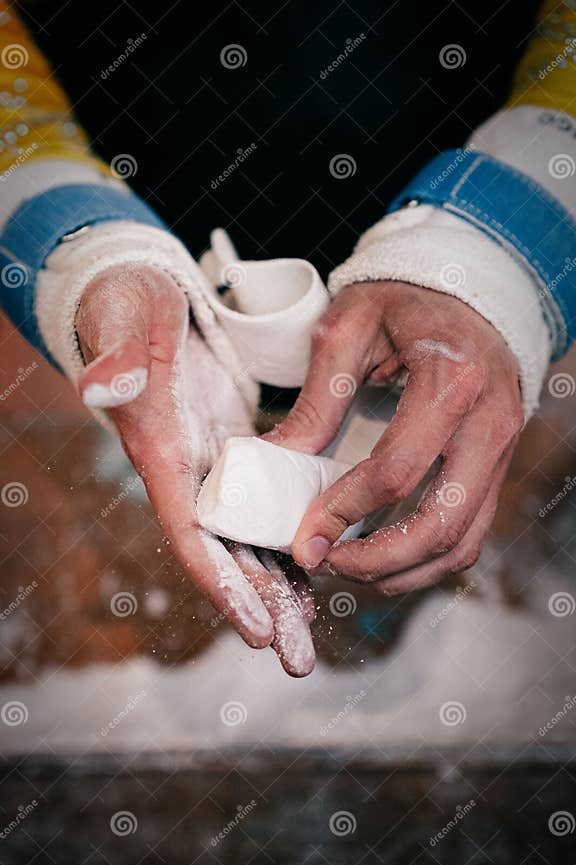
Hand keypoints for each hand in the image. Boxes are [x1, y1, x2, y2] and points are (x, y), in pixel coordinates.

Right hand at [75, 263, 314, 675]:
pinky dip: (286, 546)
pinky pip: (262, 510)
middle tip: (296, 661)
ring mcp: (211, 469)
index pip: (191, 533)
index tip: (255, 630)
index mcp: (161, 453)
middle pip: (225, 556)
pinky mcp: (235, 454)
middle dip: (259, 609)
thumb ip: (118, 356)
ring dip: (278, 593)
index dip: (222, 584)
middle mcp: (185, 474)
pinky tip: (312, 577)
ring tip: (307, 641)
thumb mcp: (126, 319)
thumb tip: (105, 386)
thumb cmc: (130, 306)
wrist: (144, 295)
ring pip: (247, 543)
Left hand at [264, 280, 523, 593]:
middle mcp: (489, 423)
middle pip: (441, 523)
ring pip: (462, 541)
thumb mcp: (348, 330)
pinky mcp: (498, 465)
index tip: (304, 535)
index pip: (397, 469)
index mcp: (451, 381)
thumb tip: (275, 460)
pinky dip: (428, 558)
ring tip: (348, 568)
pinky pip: (471, 532)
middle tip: (325, 564)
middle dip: (377, 561)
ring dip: (403, 571)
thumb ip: (317, 399)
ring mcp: (501, 449)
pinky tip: (385, 557)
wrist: (465, 293)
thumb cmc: (405, 303)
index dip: (345, 512)